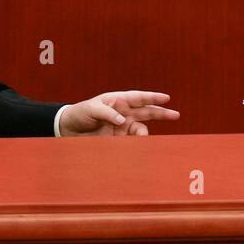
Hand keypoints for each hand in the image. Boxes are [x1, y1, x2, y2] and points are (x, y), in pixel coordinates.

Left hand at [59, 91, 179, 136]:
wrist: (68, 130)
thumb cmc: (80, 113)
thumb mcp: (91, 109)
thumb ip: (107, 113)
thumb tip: (122, 120)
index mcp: (118, 100)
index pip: (139, 98)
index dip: (153, 97)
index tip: (166, 98)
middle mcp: (124, 113)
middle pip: (147, 112)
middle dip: (161, 113)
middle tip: (175, 115)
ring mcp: (122, 127)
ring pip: (141, 129)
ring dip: (143, 134)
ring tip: (140, 139)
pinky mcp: (118, 140)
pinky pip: (132, 141)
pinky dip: (136, 144)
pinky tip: (137, 146)